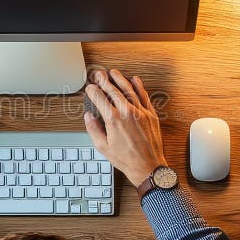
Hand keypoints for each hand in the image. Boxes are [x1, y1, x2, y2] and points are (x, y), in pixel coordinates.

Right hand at [83, 69, 166, 187]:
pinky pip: (144, 96)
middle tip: (99, 75)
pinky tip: (135, 80)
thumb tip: (89, 117)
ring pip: (129, 89)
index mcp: (113, 119)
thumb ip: (93, 129)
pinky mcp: (150, 115)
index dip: (93, 91)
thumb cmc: (126, 159)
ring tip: (114, 73)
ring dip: (120, 79)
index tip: (90, 88)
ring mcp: (140, 112)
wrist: (148, 166)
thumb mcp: (103, 147)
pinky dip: (139, 86)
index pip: (99, 98)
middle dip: (104, 80)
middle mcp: (127, 112)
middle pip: (113, 90)